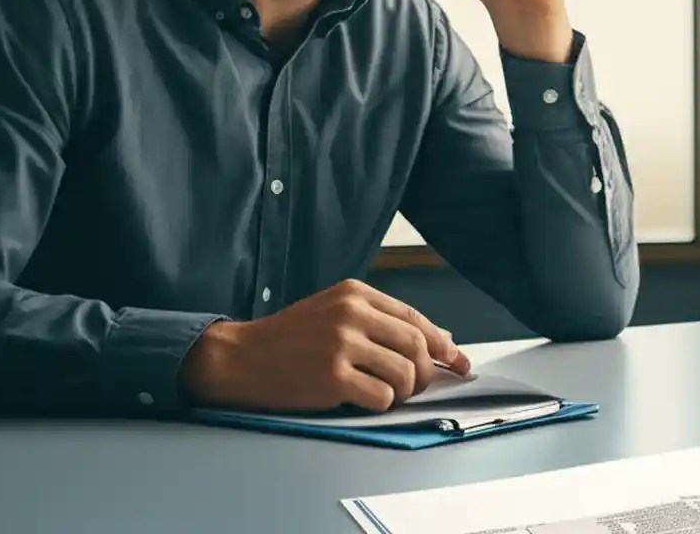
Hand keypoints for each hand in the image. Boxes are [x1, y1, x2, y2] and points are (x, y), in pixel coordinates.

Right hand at [179, 280, 471, 411]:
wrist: (240, 356)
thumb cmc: (289, 338)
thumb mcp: (335, 312)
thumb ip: (382, 321)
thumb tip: (439, 338)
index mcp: (356, 294)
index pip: (416, 319)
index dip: (444, 344)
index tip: (459, 362)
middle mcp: (352, 314)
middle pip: (417, 345)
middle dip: (427, 372)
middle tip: (416, 386)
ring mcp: (341, 345)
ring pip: (404, 374)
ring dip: (404, 391)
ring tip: (387, 393)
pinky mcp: (332, 377)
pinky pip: (381, 397)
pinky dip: (382, 404)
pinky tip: (366, 400)